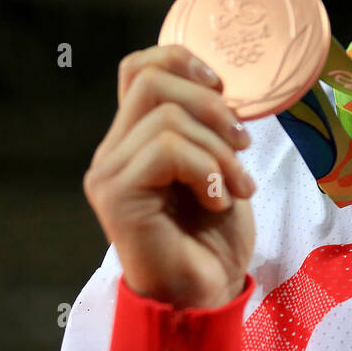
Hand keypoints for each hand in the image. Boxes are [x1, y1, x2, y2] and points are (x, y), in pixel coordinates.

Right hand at [83, 45, 255, 308]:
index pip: (138, 67)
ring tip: (235, 186)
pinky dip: (206, 170)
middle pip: (151, 80)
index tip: (224, 89)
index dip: (182, 60)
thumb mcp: (219, 162)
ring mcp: (110, 173)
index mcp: (135, 136)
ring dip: (219, 150)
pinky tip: (215, 201)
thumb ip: (206, 124)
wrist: (207, 290)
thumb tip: (222, 86)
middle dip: (211, 105)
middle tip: (241, 145)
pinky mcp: (117, 196)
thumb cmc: (214, 232)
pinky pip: (167, 151)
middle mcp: (114, 150)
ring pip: (166, 118)